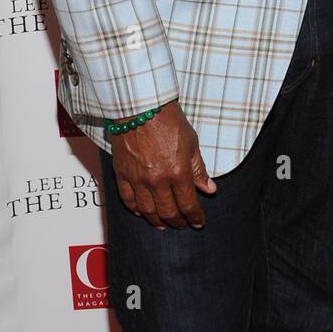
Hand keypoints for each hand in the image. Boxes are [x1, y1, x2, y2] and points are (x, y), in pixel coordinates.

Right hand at [110, 99, 216, 229]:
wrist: (141, 107)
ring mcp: (138, 180)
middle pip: (168, 212)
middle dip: (178, 222)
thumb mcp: (192, 143)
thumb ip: (199, 169)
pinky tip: (141, 213)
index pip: (188, 204)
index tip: (199, 222)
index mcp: (178, 172)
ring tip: (163, 224)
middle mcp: (157, 181)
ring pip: (147, 211)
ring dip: (156, 221)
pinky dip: (135, 209)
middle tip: (182, 225)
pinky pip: (128, 200)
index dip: (195, 216)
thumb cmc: (168, 120)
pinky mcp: (123, 174)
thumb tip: (209, 189)